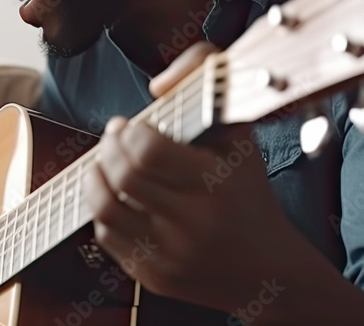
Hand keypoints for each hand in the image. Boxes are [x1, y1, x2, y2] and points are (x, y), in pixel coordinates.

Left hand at [83, 42, 301, 314]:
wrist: (268, 271)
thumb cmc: (248, 195)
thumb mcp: (241, 141)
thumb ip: (208, 95)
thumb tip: (157, 85)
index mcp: (215, 184)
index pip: (149, 152)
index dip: (129, 132)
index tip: (130, 124)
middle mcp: (192, 223)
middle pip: (123, 177)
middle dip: (109, 148)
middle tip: (113, 136)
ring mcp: (170, 254)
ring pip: (106, 209)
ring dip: (95, 177)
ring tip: (102, 162)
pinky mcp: (154, 277)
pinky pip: (108, 237)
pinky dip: (102, 210)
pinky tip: (113, 194)